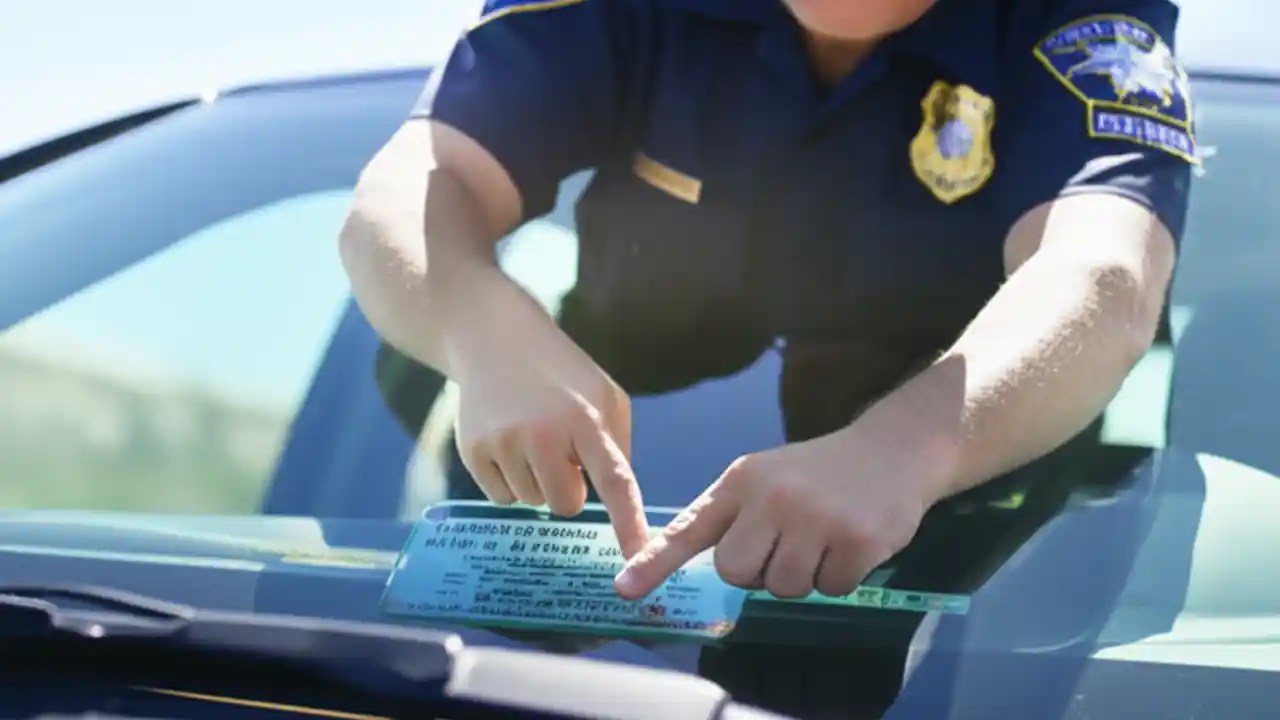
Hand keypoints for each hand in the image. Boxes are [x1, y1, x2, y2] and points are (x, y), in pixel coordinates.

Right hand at [453, 326, 649, 558]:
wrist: (492, 338)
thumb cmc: (562, 374)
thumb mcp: (605, 396)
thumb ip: (616, 448)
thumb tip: (616, 503)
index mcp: (587, 419)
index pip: (615, 481)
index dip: (629, 523)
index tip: (640, 557)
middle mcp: (544, 433)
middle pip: (566, 505)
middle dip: (567, 487)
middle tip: (559, 449)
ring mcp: (504, 443)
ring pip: (532, 502)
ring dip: (536, 479)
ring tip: (529, 435)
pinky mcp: (472, 451)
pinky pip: (502, 498)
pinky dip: (509, 479)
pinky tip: (507, 441)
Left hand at [613, 428, 933, 599]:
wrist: (892, 450)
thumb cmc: (817, 473)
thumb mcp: (765, 478)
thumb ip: (732, 517)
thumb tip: (704, 569)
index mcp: (742, 480)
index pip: (691, 527)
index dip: (655, 562)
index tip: (626, 589)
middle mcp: (773, 497)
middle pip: (736, 572)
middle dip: (758, 571)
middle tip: (786, 542)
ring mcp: (816, 519)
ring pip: (783, 588)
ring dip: (803, 575)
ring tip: (822, 538)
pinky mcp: (857, 541)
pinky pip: (829, 590)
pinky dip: (840, 577)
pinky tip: (850, 543)